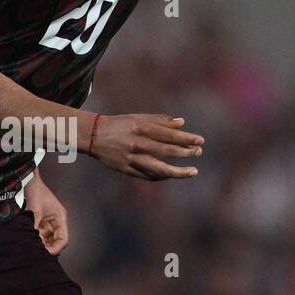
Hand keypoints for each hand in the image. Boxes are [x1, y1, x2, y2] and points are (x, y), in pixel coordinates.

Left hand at [23, 174, 68, 254]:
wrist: (29, 181)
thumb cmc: (36, 191)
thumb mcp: (34, 211)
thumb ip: (35, 227)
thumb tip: (33, 241)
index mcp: (60, 217)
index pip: (63, 239)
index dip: (56, 248)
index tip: (46, 253)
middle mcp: (56, 221)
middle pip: (57, 241)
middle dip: (49, 248)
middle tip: (38, 253)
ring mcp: (49, 222)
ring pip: (49, 239)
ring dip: (42, 244)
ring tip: (33, 247)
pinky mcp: (41, 222)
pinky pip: (42, 235)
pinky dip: (37, 239)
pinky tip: (30, 241)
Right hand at [89, 113, 203, 179]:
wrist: (93, 136)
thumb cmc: (120, 125)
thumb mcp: (138, 118)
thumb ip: (160, 121)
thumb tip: (182, 123)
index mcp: (140, 127)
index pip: (169, 134)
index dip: (186, 138)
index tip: (200, 141)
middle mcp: (137, 143)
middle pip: (166, 151)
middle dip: (185, 152)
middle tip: (199, 152)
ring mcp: (131, 158)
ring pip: (159, 168)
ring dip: (178, 171)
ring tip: (193, 171)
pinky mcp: (127, 169)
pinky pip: (148, 176)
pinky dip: (162, 176)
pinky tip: (172, 175)